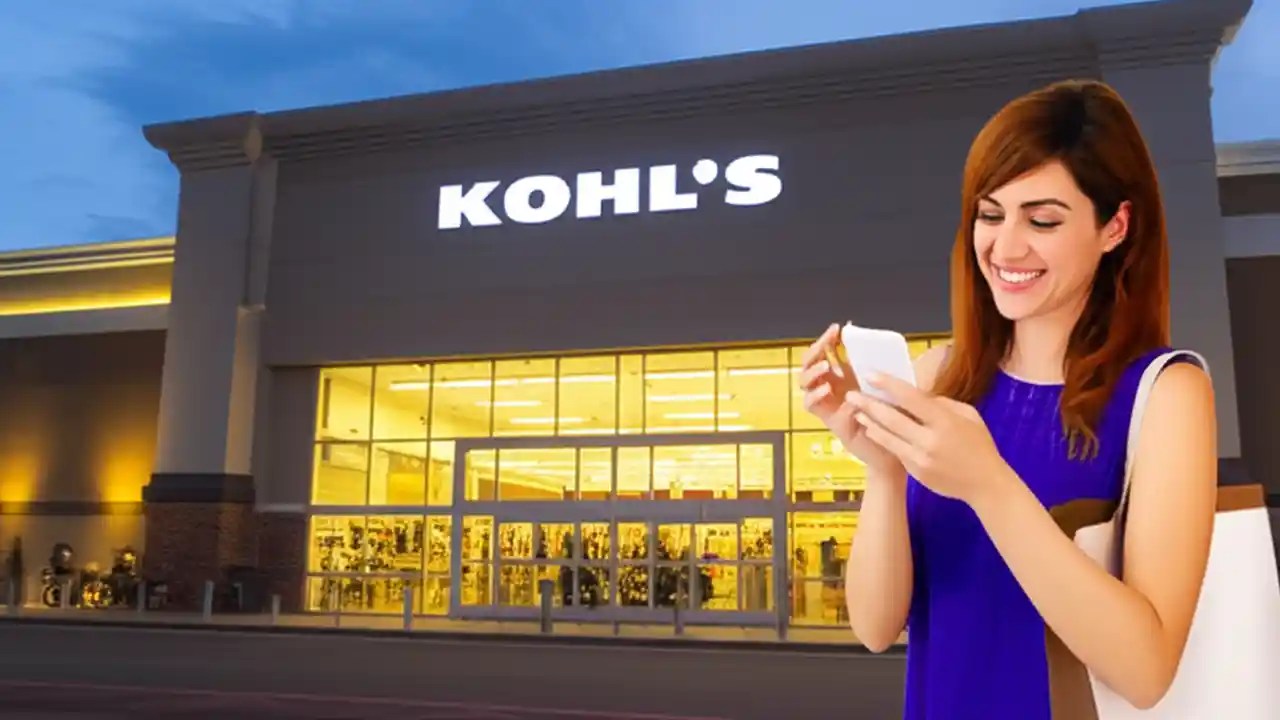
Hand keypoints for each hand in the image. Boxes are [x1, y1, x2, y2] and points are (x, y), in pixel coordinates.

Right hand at [798, 324, 902, 477]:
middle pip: (810, 364)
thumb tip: (883, 347)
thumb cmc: (891, 418)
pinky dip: (816, 395)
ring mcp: (828, 403)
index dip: (827, 340)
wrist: (893, 451)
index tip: (837, 329)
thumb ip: (880, 371)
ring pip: (805, 383)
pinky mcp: (829, 419)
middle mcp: (831, 388)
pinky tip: (826, 389)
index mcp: (843, 377)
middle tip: (826, 343)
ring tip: (825, 366)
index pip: (826, 353)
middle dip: (815, 350)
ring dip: (812, 372)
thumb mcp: (886, 388)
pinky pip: (812, 406)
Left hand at [846, 372, 1013, 505]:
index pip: (911, 398)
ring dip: (869, 421)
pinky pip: (894, 450)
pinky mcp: (916, 472)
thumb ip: (941, 403)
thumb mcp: (968, 415)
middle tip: (851, 394)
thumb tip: (916, 393)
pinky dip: (881, 438)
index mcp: (945, 421)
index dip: (888, 384)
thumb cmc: (979, 445)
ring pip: (887, 436)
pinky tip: (871, 429)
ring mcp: (921, 458)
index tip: (870, 374)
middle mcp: (930, 439)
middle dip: (869, 404)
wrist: (986, 484)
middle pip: (892, 418)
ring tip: (856, 410)